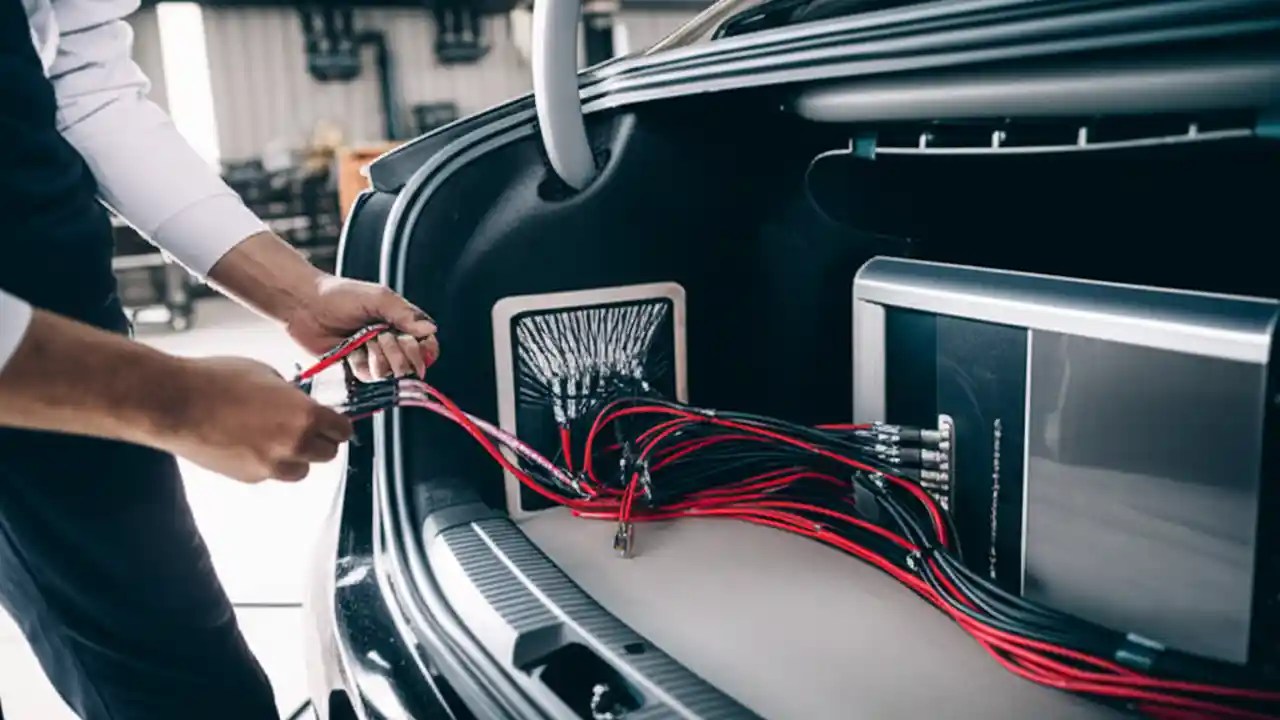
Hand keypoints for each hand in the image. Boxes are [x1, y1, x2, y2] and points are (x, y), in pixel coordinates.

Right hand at [160, 357, 353, 482]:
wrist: (175, 403)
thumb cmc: (218, 380)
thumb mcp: (267, 375)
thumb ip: (291, 396)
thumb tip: (298, 404)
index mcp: (306, 416)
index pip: (342, 431)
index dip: (337, 425)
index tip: (331, 422)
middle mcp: (294, 446)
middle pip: (327, 454)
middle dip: (319, 441)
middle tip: (305, 429)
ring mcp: (270, 466)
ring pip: (301, 470)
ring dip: (296, 457)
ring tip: (276, 438)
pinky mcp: (248, 478)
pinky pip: (270, 474)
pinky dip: (267, 463)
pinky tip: (248, 444)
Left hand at [206, 233, 439, 381]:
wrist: (304, 305)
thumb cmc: (340, 295)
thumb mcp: (378, 298)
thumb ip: (405, 314)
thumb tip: (431, 330)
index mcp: (401, 322)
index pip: (427, 345)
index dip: (424, 350)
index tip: (415, 344)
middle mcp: (391, 341)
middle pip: (412, 362)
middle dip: (399, 353)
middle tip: (382, 338)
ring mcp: (374, 356)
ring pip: (392, 373)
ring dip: (381, 360)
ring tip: (365, 344)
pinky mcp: (355, 367)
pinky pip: (370, 378)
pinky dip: (364, 367)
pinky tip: (353, 353)